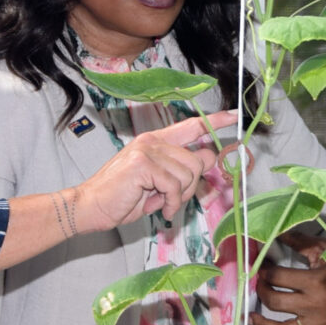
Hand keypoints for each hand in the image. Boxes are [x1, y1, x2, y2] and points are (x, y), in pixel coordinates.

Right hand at [73, 110, 238, 231]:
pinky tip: (159, 209)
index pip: (191, 126)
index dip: (215, 121)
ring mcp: (147, 150)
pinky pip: (174, 186)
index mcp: (156, 141)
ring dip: (179, 197)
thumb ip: (180, 171)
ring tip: (161, 204)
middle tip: (172, 200)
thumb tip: (209, 158)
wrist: (91, 207)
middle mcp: (153, 140)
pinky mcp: (143, 164)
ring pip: (188, 174)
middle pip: (197, 160)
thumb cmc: (123, 198)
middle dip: (191, 187)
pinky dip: (171, 203)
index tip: (234, 116)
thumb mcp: (158, 184)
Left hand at [250, 228, 325, 324]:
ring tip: (252, 317)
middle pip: (274, 302)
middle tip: (259, 285)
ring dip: (262, 323)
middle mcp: (313, 305)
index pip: (277, 278)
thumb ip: (301, 242)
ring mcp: (318, 324)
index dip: (263, 272)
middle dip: (261, 291)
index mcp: (314, 281)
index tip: (260, 268)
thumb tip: (277, 233)